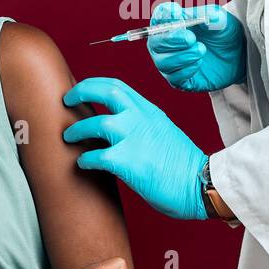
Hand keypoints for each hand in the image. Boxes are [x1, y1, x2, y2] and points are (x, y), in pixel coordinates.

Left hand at [62, 78, 208, 219]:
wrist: (201, 184)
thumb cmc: (183, 166)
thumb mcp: (163, 133)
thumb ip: (142, 127)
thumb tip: (118, 132)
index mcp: (149, 112)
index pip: (117, 86)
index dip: (94, 85)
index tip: (82, 91)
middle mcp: (141, 119)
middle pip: (106, 91)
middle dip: (81, 92)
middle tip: (67, 101)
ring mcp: (135, 138)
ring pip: (96, 123)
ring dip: (77, 130)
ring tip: (69, 137)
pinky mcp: (128, 162)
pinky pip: (95, 156)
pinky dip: (84, 159)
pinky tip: (83, 164)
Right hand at [146, 1, 245, 91]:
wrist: (236, 55)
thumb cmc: (223, 32)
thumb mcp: (222, 20)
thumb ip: (213, 16)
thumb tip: (204, 18)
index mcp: (174, 21)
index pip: (160, 16)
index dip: (165, 14)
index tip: (178, 13)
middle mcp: (166, 42)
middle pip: (155, 42)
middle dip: (171, 40)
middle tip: (191, 38)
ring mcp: (171, 62)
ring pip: (163, 62)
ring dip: (182, 57)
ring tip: (201, 50)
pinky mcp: (179, 79)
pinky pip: (174, 78)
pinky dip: (186, 70)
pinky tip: (199, 63)